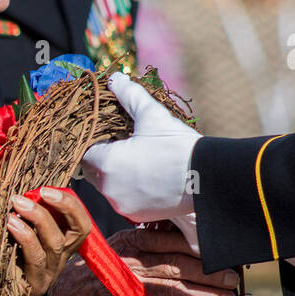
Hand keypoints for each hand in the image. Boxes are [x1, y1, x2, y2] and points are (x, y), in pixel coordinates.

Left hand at [7, 187, 90, 295]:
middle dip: (63, 206)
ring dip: (39, 218)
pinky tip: (10, 224)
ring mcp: (48, 274)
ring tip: (17, 204)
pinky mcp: (33, 285)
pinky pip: (34, 259)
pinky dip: (24, 237)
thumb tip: (19, 191)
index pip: (81, 224)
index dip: (71, 204)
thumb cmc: (6, 259)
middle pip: (76, 232)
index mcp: (62, 245)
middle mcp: (60, 259)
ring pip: (54, 244)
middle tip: (41, 191)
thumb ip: (25, 217)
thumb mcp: (19, 236)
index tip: (49, 189)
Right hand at [49, 225, 238, 295]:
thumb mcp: (116, 247)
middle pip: (179, 264)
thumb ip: (145, 239)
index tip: (220, 252)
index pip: (172, 240)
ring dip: (206, 295)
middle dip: (209, 272)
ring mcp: (131, 285)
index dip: (199, 247)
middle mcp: (132, 260)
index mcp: (131, 240)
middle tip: (232, 278)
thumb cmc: (95, 271)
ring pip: (177, 288)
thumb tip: (177, 230)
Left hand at [81, 75, 200, 245]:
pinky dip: (130, 190)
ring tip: (135, 159)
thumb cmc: (177, 146)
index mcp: (106, 164)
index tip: (106, 133)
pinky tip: (146, 176)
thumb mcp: (152, 115)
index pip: (84, 152)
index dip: (93, 141)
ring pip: (108, 187)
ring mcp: (122, 205)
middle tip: (121, 143)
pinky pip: (124, 200)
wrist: (209, 177)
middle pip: (94, 171)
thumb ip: (129, 96)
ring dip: (116, 174)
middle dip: (103, 157)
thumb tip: (115, 79)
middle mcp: (109, 189)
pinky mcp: (138, 216)